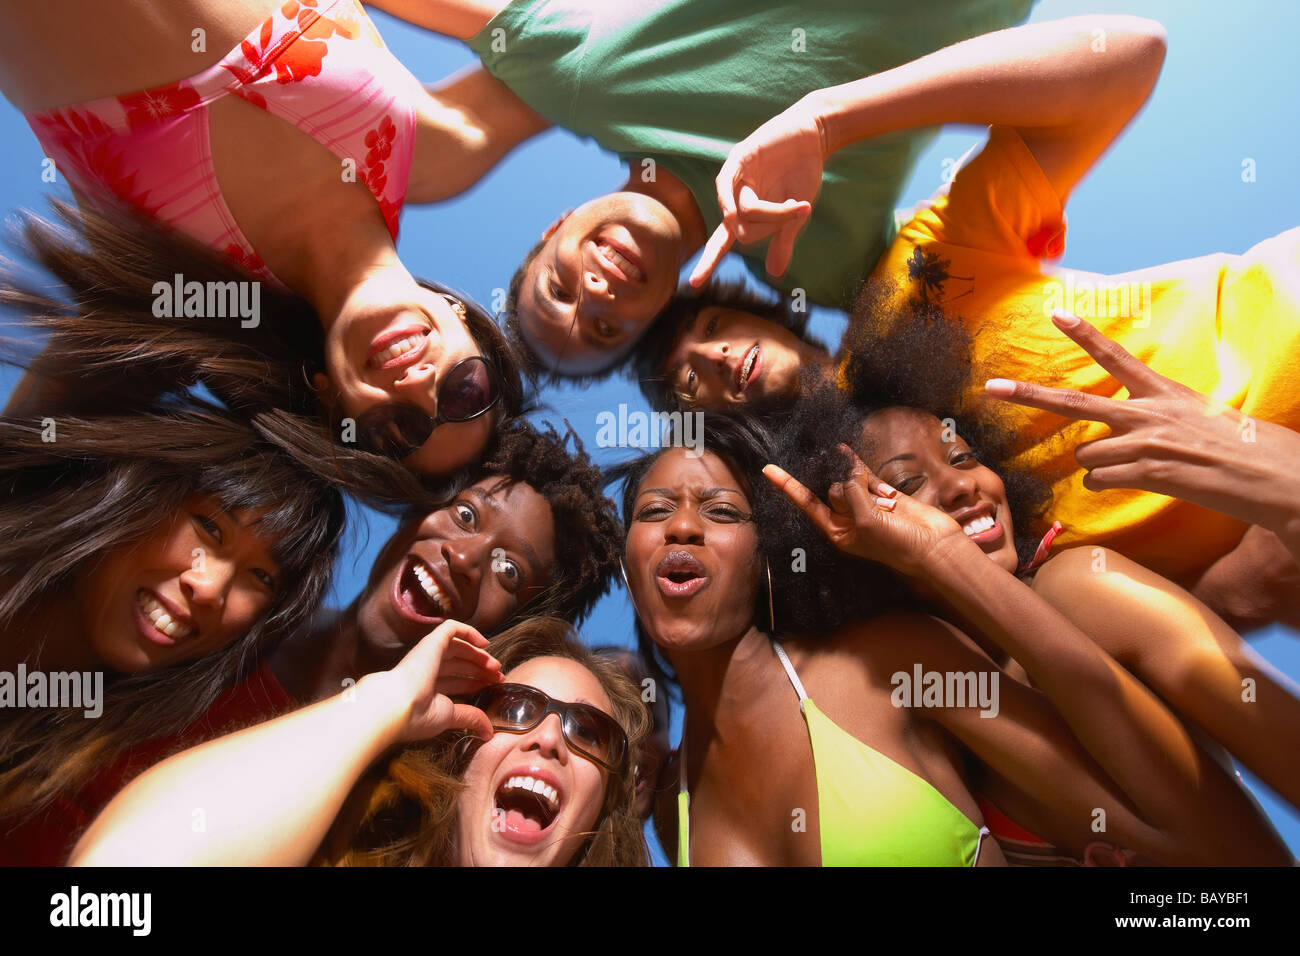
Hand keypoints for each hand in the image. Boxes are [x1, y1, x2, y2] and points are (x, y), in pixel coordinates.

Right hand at [384, 620, 501, 742]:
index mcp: (427, 688)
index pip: (455, 681)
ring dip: (478, 654)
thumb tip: (488, 732)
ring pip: (458, 647)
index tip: (493, 687)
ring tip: (495, 666)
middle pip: (459, 665)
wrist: (397, 705)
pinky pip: (452, 628)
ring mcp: (428, 654)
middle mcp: (426, 669)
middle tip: (499, 676)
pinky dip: (469, 632)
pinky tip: (484, 643)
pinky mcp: (432, 642)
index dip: (475, 682)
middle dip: (480, 669)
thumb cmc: (417, 715)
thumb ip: (470, 718)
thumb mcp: (450, 717)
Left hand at [688, 97, 822, 287]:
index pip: (722, 243)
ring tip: (796, 204)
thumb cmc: (802, 174)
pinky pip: (726, 183)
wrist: (813, 137)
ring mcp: (735, 178)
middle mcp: (734, 198)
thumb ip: (782, 241)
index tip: (695, 285)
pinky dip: (729, 199)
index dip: (708, 262)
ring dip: (772, 214)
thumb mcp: (796, 215)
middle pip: (741, 232)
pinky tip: (733, 211)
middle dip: (771, 228)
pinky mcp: (740, 158)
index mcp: (745, 214)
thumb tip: (773, 274)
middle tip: (796, 212)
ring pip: (742, 213)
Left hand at [762, 445, 967, 577]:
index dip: (787, 486)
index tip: (767, 470)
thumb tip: (850, 472)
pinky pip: (864, 475)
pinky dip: (856, 464)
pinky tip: (845, 451)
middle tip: (873, 508)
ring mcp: (866, 506)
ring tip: (877, 497)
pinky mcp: (883, 495)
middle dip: (845, 488)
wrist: (935, 546)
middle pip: (831, 491)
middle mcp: (848, 520)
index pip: (806, 504)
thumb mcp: (866, 521)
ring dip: (852, 474)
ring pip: (848, 480)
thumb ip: (853, 494)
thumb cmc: (899, 545)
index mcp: (837, 533)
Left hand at [985, 312, 1299, 533]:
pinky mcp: (1148, 472)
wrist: (1275, 478)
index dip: (1084, 334)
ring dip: (1099, 468)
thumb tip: (1124, 431)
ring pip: (1086, 456)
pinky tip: (1141, 483)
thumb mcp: (1200, 418)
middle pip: (1074, 403)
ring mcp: (1146, 442)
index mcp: (1164, 393)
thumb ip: (1158, 418)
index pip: (1115, 357)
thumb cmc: (1242, 451)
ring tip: (1136, 469)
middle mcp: (1149, 413)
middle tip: (991, 387)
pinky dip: (1109, 486)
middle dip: (1027, 394)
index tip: (1055, 312)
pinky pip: (1099, 481)